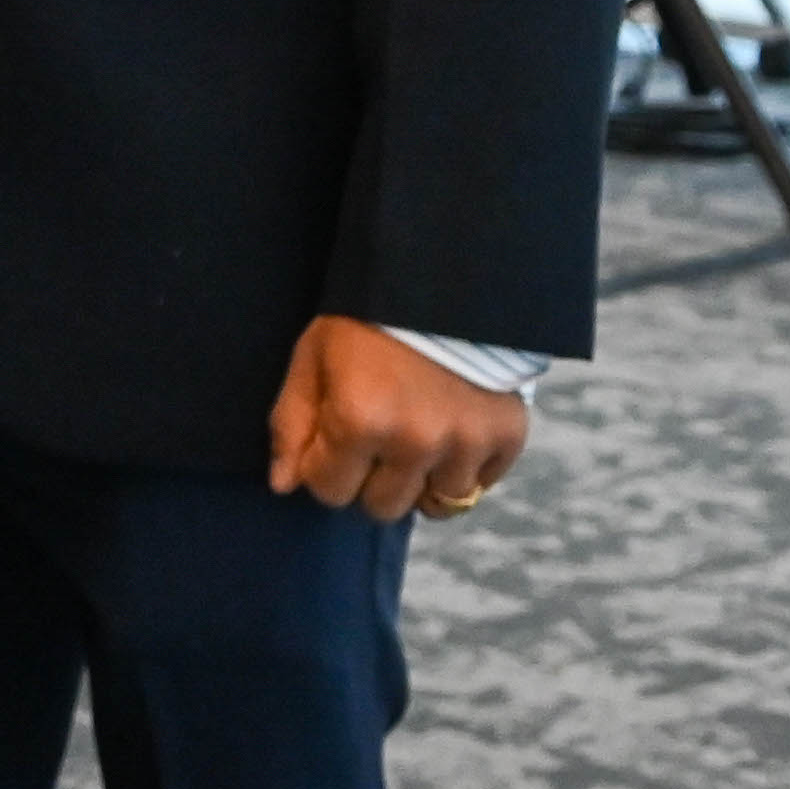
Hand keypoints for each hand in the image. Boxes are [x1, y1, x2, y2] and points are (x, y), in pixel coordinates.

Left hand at [264, 316, 526, 523]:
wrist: (444, 280)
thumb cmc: (366, 317)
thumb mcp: (313, 358)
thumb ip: (292, 424)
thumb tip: (283, 485)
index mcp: (359, 421)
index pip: (329, 492)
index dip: (324, 467)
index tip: (333, 437)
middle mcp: (415, 441)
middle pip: (381, 508)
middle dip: (370, 480)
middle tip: (375, 437)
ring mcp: (465, 443)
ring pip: (435, 505)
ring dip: (419, 479)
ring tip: (414, 436)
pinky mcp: (506, 437)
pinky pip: (478, 486)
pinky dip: (462, 469)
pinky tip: (449, 430)